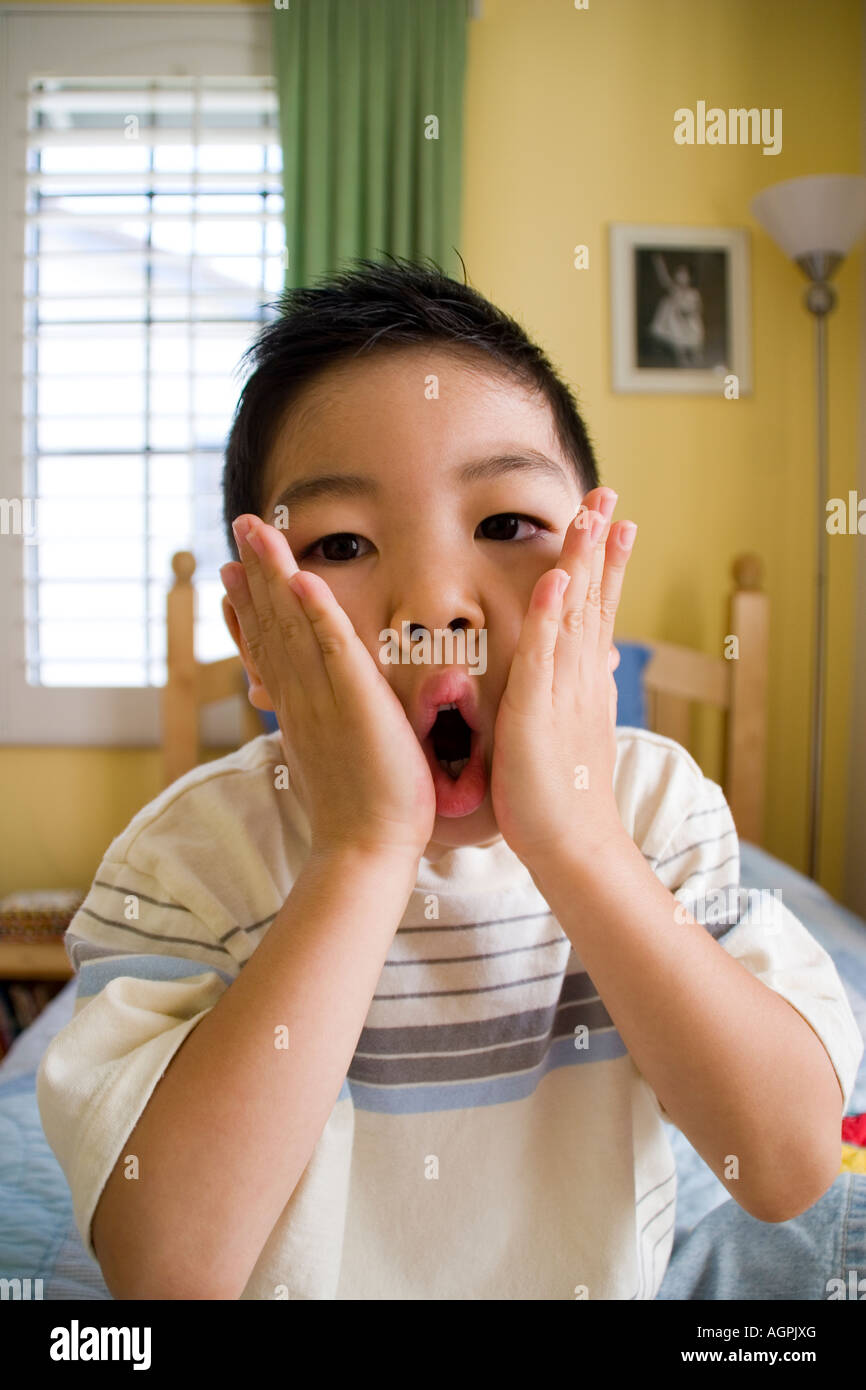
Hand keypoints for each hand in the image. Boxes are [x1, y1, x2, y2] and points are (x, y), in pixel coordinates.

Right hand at [221, 515, 436, 862]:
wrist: (366, 850)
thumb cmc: (362, 811)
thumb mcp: (330, 760)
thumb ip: (318, 728)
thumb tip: (301, 715)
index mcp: (296, 709)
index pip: (267, 647)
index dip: (248, 606)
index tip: (230, 572)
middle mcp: (300, 697)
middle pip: (270, 623)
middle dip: (254, 572)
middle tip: (240, 525)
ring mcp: (323, 697)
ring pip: (292, 625)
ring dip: (273, 574)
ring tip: (255, 532)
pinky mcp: (356, 702)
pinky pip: (334, 648)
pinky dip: (318, 612)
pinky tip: (303, 578)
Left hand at [490, 487, 634, 870]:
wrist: (575, 848)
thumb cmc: (564, 798)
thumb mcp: (571, 734)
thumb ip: (577, 694)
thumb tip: (595, 667)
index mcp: (585, 681)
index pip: (596, 608)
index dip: (604, 562)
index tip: (614, 519)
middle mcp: (581, 678)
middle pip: (594, 597)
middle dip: (600, 542)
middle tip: (609, 491)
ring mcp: (563, 692)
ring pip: (575, 614)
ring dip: (582, 561)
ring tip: (589, 513)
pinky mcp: (538, 712)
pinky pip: (544, 655)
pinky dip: (552, 615)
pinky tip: (558, 578)